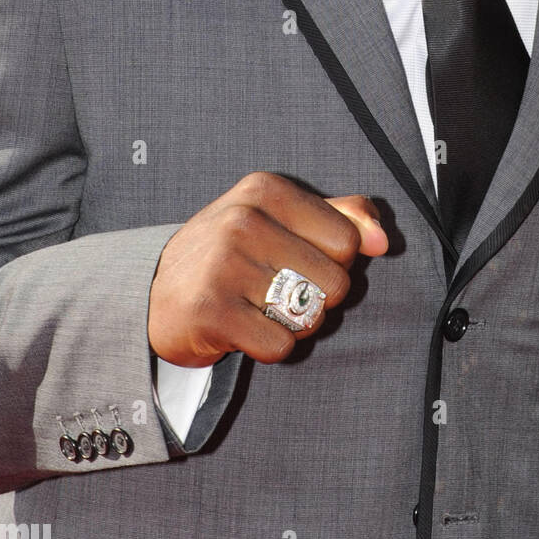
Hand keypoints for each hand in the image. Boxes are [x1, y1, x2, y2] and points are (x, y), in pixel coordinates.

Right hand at [148, 172, 387, 366]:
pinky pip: (280, 346)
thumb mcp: (284, 219)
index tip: (298, 261)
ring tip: (260, 310)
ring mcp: (223, 264)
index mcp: (265, 190)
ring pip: (311, 317)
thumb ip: (343, 217)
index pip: (348, 240)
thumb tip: (384, 240)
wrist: (154, 294)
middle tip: (278, 293)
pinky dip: (269, 348)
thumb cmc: (233, 254)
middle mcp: (243, 220)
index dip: (334, 262)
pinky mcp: (210, 310)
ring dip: (294, 326)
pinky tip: (242, 330)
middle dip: (317, 299)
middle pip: (336, 283)